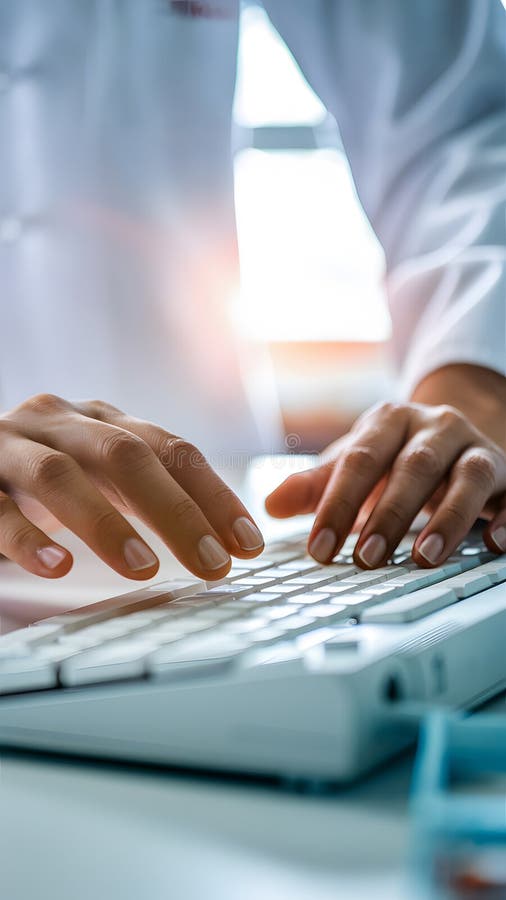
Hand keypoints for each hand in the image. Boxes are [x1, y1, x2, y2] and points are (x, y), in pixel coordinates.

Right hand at [0, 394, 262, 579]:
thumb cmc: (44, 478)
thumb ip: (150, 493)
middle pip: (125, 455)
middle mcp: (59, 421)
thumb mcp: (100, 474)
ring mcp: (10, 445)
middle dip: (175, 510)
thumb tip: (228, 539)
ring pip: (59, 476)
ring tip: (144, 569)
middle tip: (212, 563)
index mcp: (102, 420)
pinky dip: (28, 540)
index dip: (214, 494)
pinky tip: (59, 568)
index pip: (171, 448)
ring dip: (106, 523)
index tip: (249, 543)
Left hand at [266, 402, 505, 568]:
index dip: (338, 505)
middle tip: (366, 559)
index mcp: (390, 421)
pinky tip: (491, 545)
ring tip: (424, 559)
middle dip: (389, 514)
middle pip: (413, 466)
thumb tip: (271, 504)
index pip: (360, 460)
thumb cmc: (395, 459)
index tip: (320, 549)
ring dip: (447, 519)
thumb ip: (317, 486)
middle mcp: (437, 427)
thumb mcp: (355, 466)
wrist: (453, 439)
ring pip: (468, 477)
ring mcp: (476, 448)